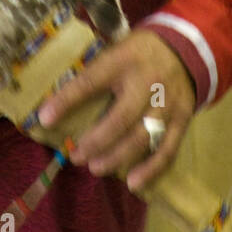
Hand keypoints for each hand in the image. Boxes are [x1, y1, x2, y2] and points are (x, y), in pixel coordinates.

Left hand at [37, 30, 195, 194]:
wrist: (185, 48)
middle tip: (76, 155)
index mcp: (123, 60)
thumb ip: (94, 73)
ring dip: (117, 157)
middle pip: (120, 118)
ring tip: (95, 167)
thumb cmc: (139, 53)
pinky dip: (151, 169)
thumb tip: (58, 102)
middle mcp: (147, 82)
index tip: (45, 118)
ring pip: (142, 137)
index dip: (67, 100)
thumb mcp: (115, 50)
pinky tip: (133, 182)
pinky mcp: (182, 119)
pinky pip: (167, 149)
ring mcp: (167, 103)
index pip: (91, 81)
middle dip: (95, 141)